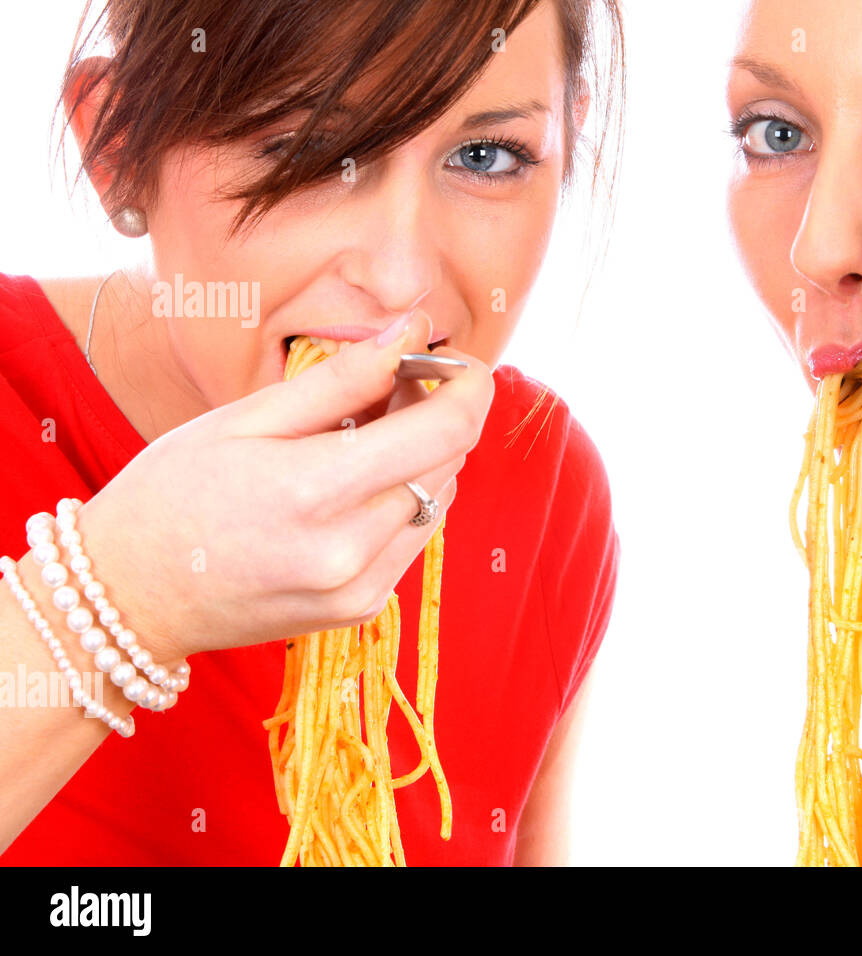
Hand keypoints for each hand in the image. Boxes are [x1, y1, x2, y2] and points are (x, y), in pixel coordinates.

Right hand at [70, 312, 493, 663]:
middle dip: (434, 415)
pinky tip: (350, 488)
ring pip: (437, 499)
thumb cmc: (171, 493)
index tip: (460, 361)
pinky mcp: (361, 608)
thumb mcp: (247, 417)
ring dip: (419, 460)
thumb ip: (343, 377)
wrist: (128, 596)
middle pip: (447, 462)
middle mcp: (351, 549)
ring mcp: (360, 588)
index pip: (447, 431)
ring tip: (357, 439)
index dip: (470, 387)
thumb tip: (412, 330)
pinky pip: (412, 538)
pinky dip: (400, 501)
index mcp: (318, 491)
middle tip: (387, 387)